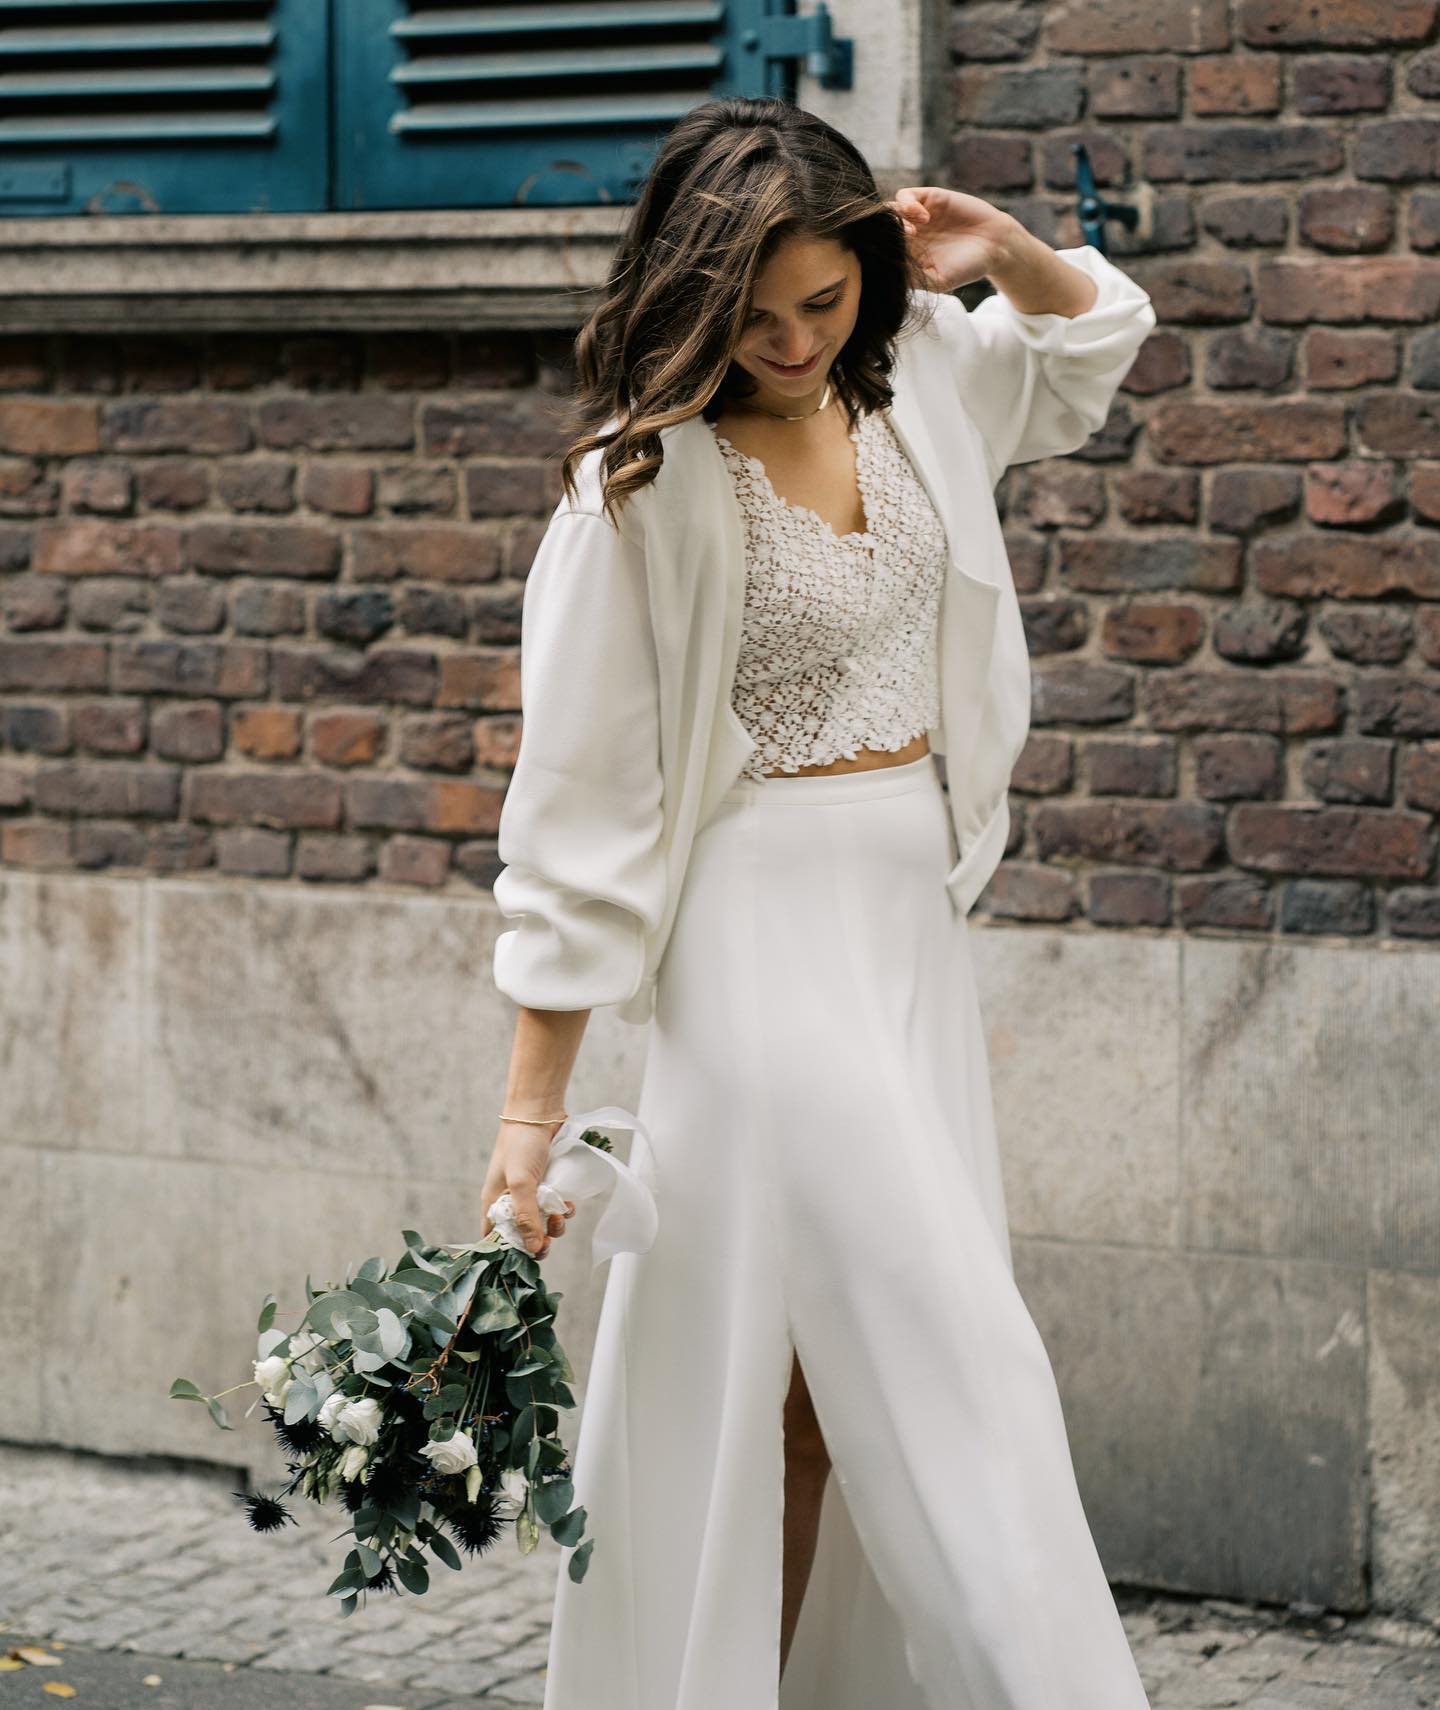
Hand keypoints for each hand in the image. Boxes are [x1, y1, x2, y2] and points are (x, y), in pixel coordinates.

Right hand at [479, 1119, 575, 1257]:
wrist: (539, 1112)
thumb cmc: (521, 1144)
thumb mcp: (521, 1182)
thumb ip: (526, 1216)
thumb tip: (533, 1248)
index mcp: (494, 1201)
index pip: (495, 1236)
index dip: (510, 1249)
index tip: (528, 1255)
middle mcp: (510, 1199)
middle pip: (522, 1233)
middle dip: (537, 1240)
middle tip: (549, 1241)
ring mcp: (530, 1191)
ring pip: (542, 1221)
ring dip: (553, 1225)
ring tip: (560, 1216)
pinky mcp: (548, 1183)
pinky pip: (555, 1206)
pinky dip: (563, 1209)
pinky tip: (568, 1204)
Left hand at [889, 186, 1020, 292]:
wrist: (995, 245)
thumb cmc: (967, 268)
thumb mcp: (938, 281)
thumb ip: (913, 279)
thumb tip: (888, 275)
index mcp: (906, 255)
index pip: (881, 248)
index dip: (879, 250)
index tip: (889, 258)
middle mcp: (908, 234)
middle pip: (881, 228)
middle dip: (885, 235)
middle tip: (902, 245)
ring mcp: (916, 215)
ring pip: (889, 210)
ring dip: (895, 219)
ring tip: (913, 232)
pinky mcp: (929, 197)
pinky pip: (906, 195)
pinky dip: (908, 204)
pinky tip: (923, 218)